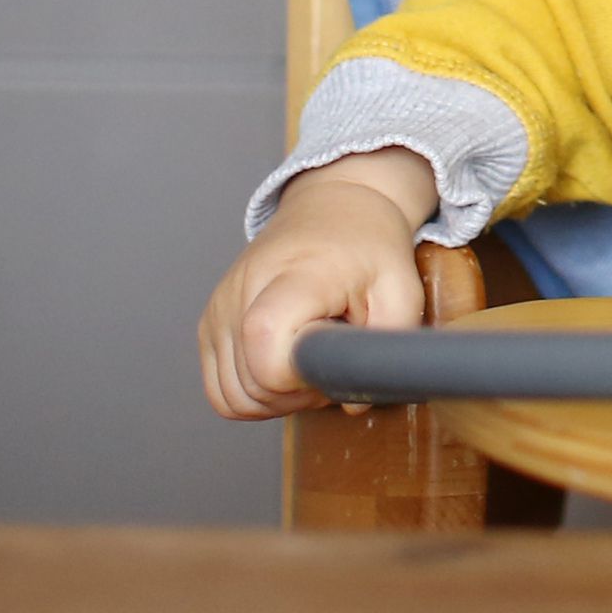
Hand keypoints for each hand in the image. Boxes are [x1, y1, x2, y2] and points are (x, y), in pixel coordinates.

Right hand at [194, 149, 434, 419]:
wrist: (333, 210)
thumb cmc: (369, 248)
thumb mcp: (402, 289)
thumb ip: (386, 346)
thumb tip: (354, 402)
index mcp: (292, 279)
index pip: (266, 356)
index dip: (302, 380)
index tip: (332, 356)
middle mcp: (242, 292)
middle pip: (251, 387)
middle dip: (296, 392)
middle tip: (329, 357)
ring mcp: (218, 309)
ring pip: (231, 397)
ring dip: (274, 398)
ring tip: (309, 359)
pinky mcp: (209, 324)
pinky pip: (220, 389)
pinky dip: (253, 391)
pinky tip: (285, 363)